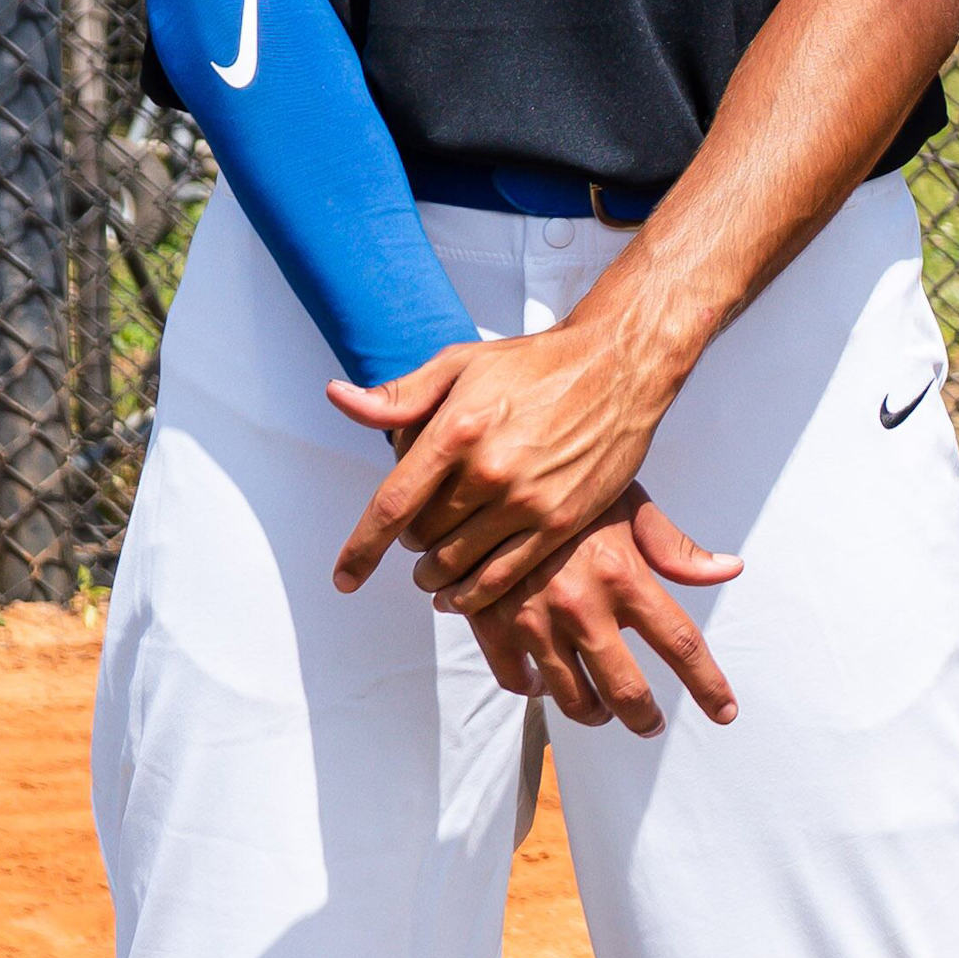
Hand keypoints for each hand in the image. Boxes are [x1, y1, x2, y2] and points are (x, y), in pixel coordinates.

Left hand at [327, 318, 684, 611]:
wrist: (620, 365)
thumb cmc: (537, 363)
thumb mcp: (461, 364)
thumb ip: (400, 395)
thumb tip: (339, 399)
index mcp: (458, 429)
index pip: (392, 505)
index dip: (361, 548)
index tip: (345, 577)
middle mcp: (490, 470)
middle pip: (423, 538)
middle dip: (410, 545)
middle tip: (417, 538)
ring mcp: (528, 500)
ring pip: (457, 563)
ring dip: (435, 576)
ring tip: (433, 571)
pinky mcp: (561, 520)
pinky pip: (502, 576)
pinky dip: (474, 594)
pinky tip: (461, 594)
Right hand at [459, 486, 745, 735]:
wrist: (492, 477)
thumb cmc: (571, 488)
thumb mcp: (630, 506)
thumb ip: (676, 549)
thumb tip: (731, 569)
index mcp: (625, 576)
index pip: (681, 645)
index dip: (708, 685)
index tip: (725, 712)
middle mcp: (582, 606)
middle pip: (625, 690)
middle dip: (644, 717)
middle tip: (652, 724)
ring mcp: (534, 620)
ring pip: (571, 698)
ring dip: (593, 711)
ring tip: (603, 709)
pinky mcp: (490, 625)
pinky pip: (517, 681)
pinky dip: (536, 688)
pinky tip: (547, 681)